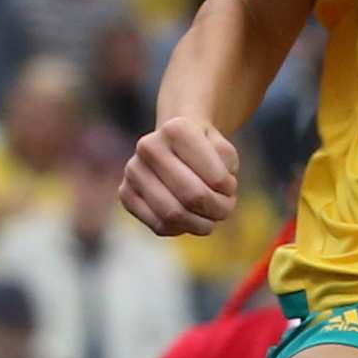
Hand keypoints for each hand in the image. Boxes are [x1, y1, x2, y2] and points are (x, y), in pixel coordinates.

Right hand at [121, 117, 238, 236]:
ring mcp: (133, 171)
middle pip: (192, 197)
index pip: (214, 176)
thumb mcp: (225, 150)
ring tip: (212, 217)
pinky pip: (158, 225)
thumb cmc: (205, 148)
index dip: (228, 189)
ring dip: (200, 223)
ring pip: (173, 215)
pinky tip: (191, 219)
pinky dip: (181, 228)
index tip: (231, 187)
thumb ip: (226, 170)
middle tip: (226, 209)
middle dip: (217, 209)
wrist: (173, 144)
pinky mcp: (125, 194)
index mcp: (177, 129)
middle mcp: (148, 146)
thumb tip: (214, 195)